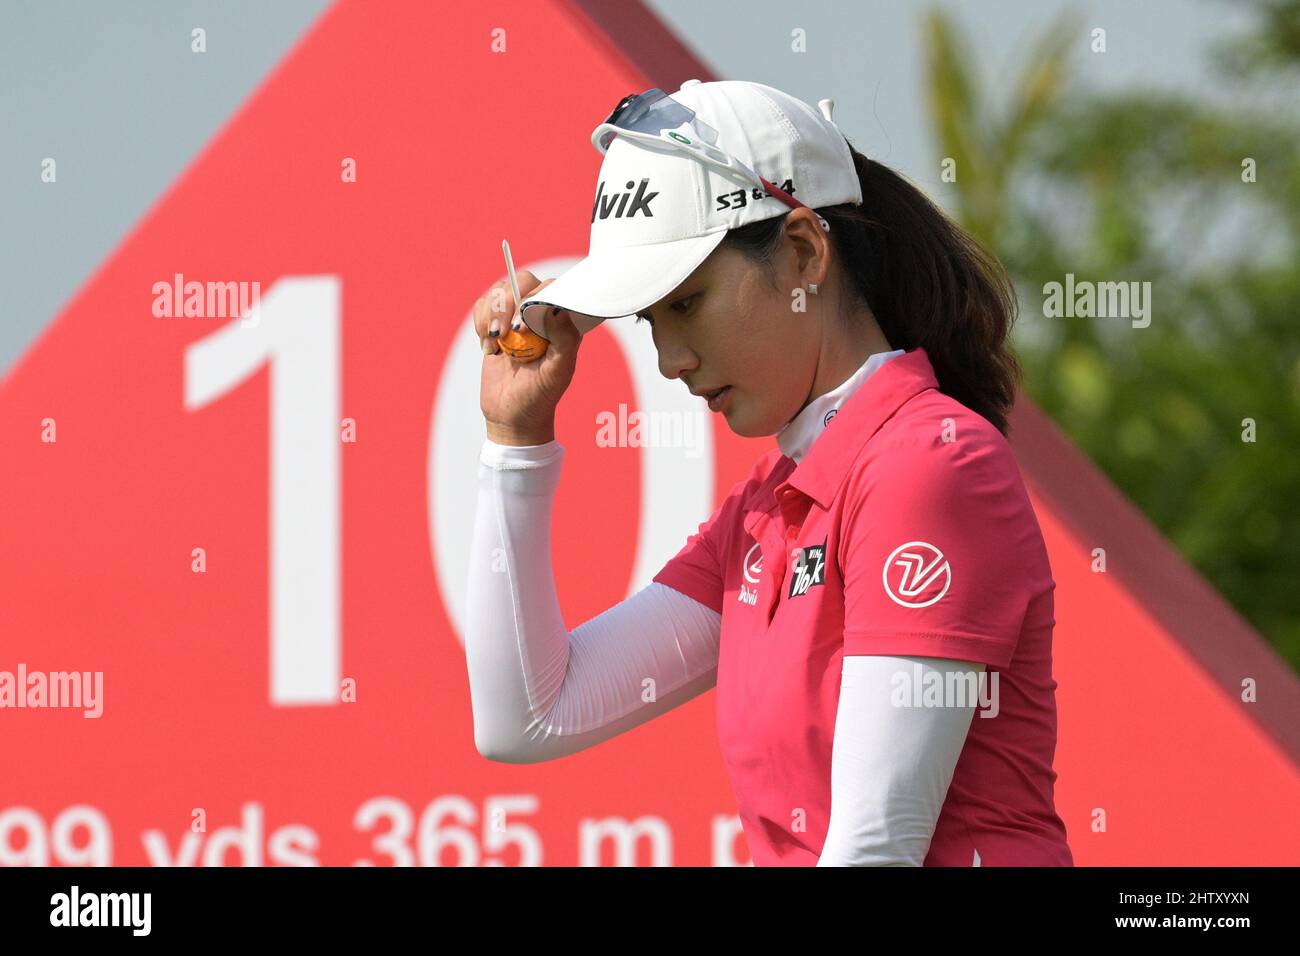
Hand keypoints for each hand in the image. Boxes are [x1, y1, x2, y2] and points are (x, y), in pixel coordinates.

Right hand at [473, 272, 583, 444]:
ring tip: (495, 343)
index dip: (533, 298)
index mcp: (563, 320)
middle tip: (503, 334)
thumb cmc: (541, 394)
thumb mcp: (558, 371)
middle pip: (522, 281)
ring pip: (499, 290)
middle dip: (505, 303)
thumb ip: (565, 340)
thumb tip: (557, 310)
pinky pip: (482, 305)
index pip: (552, 287)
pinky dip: (480, 323)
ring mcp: (516, 315)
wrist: (512, 414)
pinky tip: (489, 347)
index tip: (520, 328)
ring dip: (491, 315)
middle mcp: (541, 312)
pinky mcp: (496, 322)